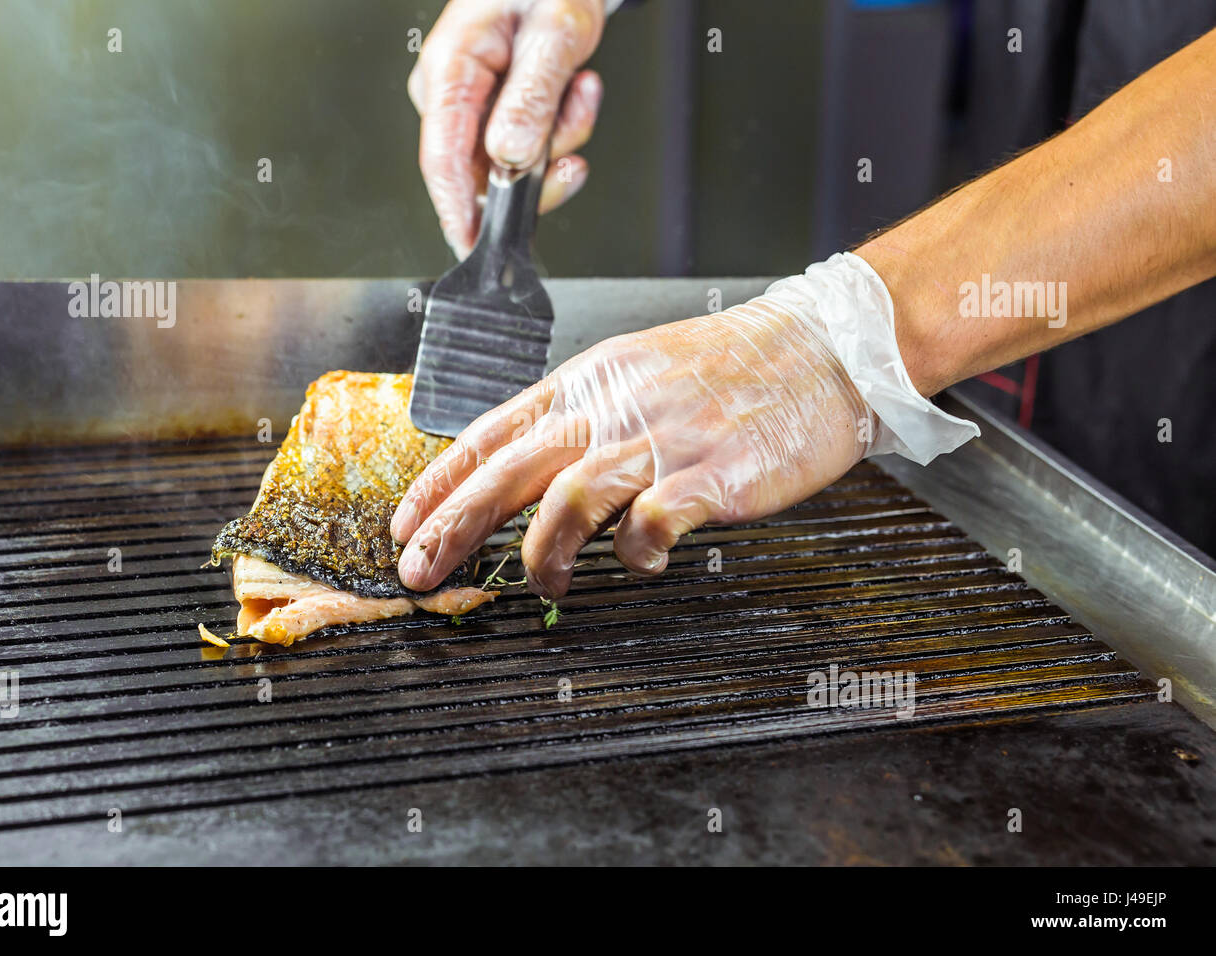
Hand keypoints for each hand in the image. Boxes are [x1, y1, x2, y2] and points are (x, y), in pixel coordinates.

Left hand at [392, 299, 875, 598]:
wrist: (821, 349)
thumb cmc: (732, 366)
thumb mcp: (637, 369)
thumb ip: (583, 416)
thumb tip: (529, 470)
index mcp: (588, 383)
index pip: (489, 432)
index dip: (438, 482)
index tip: (406, 522)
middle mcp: (612, 410)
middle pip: (507, 470)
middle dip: (451, 526)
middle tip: (419, 571)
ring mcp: (660, 441)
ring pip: (566, 500)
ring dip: (541, 554)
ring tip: (543, 584)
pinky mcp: (710, 475)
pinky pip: (650, 525)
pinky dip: (635, 555)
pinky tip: (642, 563)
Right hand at [408, 0, 607, 257]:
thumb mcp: (554, 32)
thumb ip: (532, 96)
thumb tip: (509, 155)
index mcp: (451, 69)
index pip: (442, 161)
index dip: (458, 212)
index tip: (476, 247)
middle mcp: (454, 93)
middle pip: (483, 172)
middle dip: (541, 161)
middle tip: (573, 120)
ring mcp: (475, 107)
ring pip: (516, 166)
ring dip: (561, 138)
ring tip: (578, 88)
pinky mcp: (498, 114)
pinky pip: (532, 150)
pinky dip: (563, 129)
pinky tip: (575, 91)